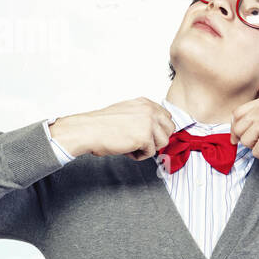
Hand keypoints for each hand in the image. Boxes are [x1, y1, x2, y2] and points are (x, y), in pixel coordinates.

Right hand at [49, 97, 177, 161]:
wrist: (89, 130)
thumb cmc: (102, 124)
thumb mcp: (126, 111)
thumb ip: (143, 116)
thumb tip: (156, 130)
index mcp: (145, 102)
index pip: (166, 117)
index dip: (158, 129)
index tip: (148, 135)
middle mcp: (149, 110)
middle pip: (169, 129)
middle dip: (158, 139)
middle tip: (141, 143)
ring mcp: (148, 123)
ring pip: (163, 142)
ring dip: (148, 148)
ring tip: (132, 146)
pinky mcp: (145, 137)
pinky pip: (151, 153)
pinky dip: (139, 156)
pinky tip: (126, 150)